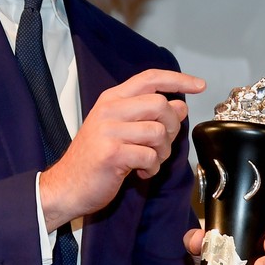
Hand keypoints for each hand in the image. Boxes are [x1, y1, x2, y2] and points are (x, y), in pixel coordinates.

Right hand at [39, 69, 204, 229]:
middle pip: (160, 104)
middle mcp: (109, 110)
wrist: (66, 186)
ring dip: (162, 152)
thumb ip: (149, 116)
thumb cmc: (95, 159)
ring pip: (158, 131)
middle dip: (171, 127)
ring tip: (150, 161)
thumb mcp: (122, 130)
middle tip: (162, 145)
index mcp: (112, 99)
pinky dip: (152, 168)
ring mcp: (109, 131)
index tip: (198, 85)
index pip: (150, 78)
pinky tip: (140, 173)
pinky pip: (149, 156)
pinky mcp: (112, 153)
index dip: (178, 80)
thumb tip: (181, 107)